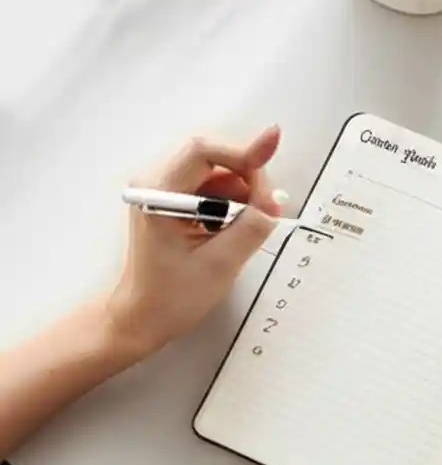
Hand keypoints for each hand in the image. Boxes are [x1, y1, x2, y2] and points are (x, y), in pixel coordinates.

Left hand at [106, 127, 283, 358]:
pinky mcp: (174, 201)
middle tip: (264, 211)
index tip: (273, 146)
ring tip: (239, 231)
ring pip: (218, 173)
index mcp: (158, 195)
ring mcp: (164, 191)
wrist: (143, 318)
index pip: (204, 152)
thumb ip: (253, 225)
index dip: (243, 151)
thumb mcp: (222, 263)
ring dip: (240, 195)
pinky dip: (230, 204)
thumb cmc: (171, 296)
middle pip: (214, 158)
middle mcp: (157, 184)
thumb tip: (276, 197)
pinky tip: (227, 230)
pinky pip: (213, 187)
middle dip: (246, 179)